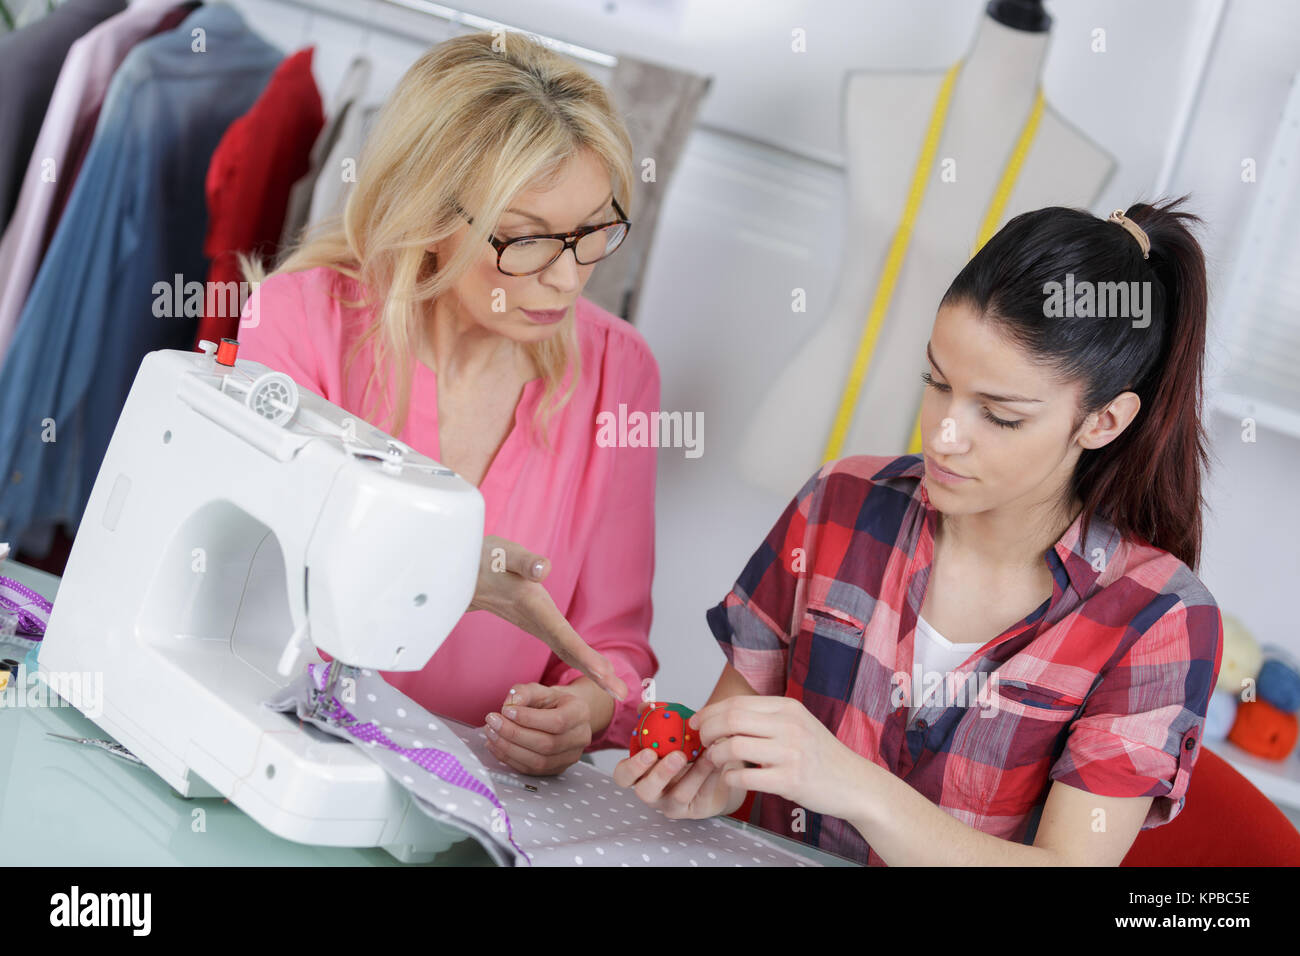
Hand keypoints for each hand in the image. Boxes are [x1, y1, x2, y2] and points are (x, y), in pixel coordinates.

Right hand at [468, 535, 628, 701]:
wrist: (459, 574)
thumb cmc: (482, 560)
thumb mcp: (501, 554)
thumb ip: (522, 561)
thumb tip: (543, 568)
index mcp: (532, 606)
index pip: (562, 636)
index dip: (584, 656)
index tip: (605, 675)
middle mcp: (535, 620)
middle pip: (569, 651)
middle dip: (596, 674)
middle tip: (623, 694)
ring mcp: (535, 624)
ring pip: (567, 649)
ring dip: (592, 669)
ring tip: (616, 688)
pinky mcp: (535, 621)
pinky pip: (562, 643)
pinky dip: (581, 658)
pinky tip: (596, 669)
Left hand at [483, 682, 591, 775]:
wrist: (562, 716)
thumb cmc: (550, 702)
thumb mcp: (540, 690)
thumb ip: (525, 692)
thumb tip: (511, 703)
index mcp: (580, 714)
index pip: (557, 721)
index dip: (529, 719)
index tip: (506, 710)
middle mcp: (579, 738)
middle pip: (547, 744)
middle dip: (514, 734)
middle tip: (492, 721)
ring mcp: (569, 757)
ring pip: (538, 761)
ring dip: (509, 748)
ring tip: (490, 733)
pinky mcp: (556, 770)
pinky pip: (530, 770)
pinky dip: (509, 758)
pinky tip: (495, 745)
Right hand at [611, 701, 746, 819]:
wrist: (715, 767)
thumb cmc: (686, 748)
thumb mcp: (672, 732)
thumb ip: (656, 719)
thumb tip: (644, 706)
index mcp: (640, 773)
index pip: (623, 776)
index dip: (632, 767)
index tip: (648, 752)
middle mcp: (652, 792)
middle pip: (645, 792)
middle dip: (660, 774)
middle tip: (678, 756)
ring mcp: (671, 804)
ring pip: (677, 796)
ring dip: (693, 773)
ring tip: (706, 754)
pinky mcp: (694, 810)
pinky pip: (700, 796)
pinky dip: (708, 777)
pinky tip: (716, 761)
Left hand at [690, 696, 865, 821]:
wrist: (854, 782)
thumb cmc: (820, 755)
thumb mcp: (797, 724)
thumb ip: (765, 718)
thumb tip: (722, 716)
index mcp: (787, 707)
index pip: (736, 702)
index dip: (709, 712)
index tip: (697, 722)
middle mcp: (789, 725)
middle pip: (731, 719)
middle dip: (707, 731)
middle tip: (703, 742)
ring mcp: (790, 753)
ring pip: (733, 747)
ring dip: (716, 755)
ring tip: (716, 761)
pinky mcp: (790, 781)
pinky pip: (744, 777)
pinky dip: (729, 778)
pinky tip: (731, 778)